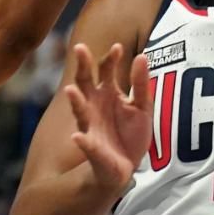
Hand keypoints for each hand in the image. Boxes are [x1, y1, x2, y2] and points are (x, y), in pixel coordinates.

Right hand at [63, 42, 151, 189]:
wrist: (125, 166)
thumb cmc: (130, 133)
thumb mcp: (142, 107)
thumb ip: (141, 83)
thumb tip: (142, 56)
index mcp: (107, 93)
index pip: (105, 69)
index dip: (111, 58)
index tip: (118, 48)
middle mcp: (94, 105)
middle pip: (85, 81)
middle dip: (82, 66)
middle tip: (80, 48)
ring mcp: (90, 125)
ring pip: (79, 110)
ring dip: (75, 100)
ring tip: (71, 91)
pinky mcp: (92, 147)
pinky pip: (85, 143)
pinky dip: (82, 140)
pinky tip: (77, 137)